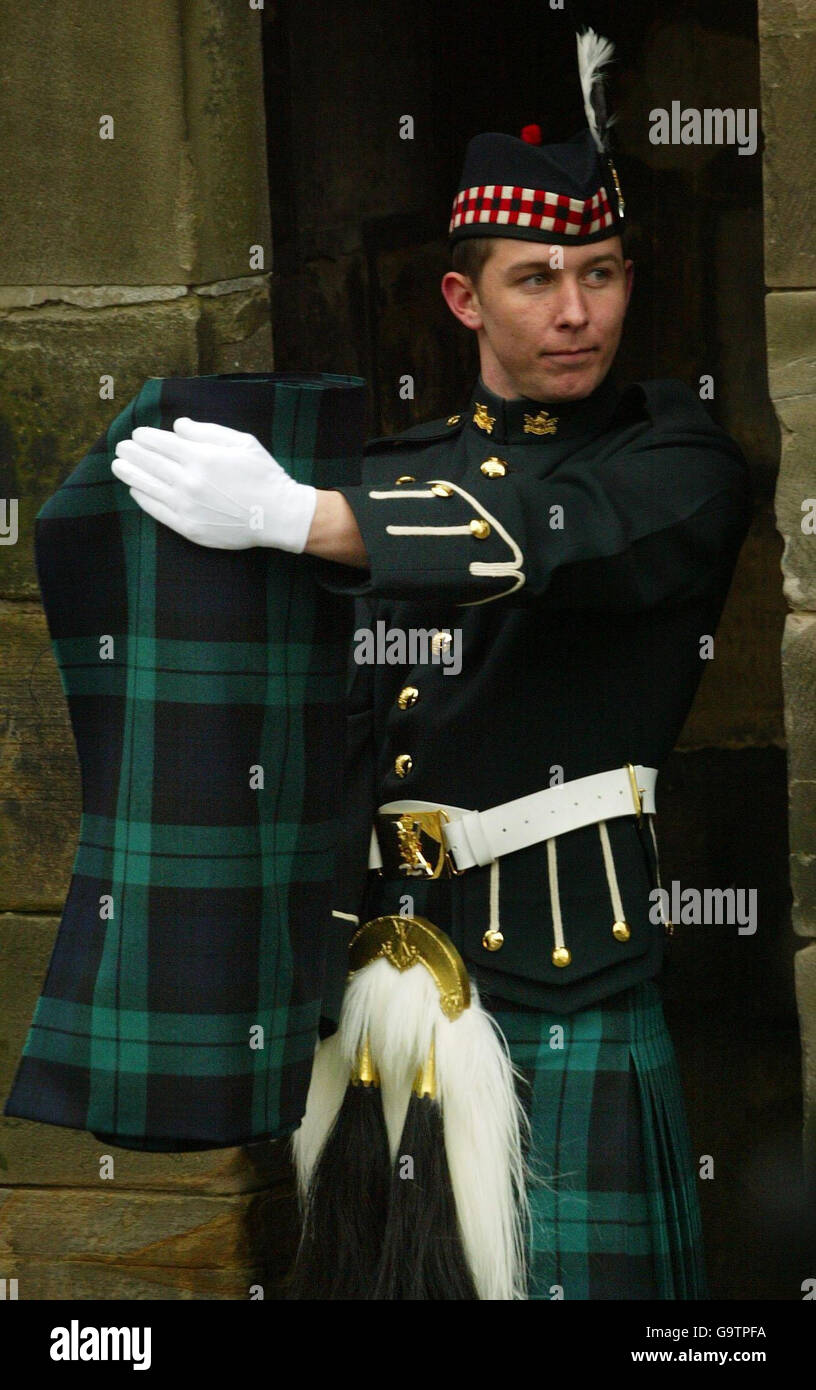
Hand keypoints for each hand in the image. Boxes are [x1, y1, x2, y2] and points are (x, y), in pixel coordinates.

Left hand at [110, 418, 317, 551]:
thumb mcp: (242, 443)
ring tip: (119, 466)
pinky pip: (157, 511)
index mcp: (202, 457)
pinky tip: (136, 491)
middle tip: (121, 447)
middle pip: (150, 463)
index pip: (162, 443)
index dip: (146, 437)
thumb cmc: (264, 476)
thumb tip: (177, 426)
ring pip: (148, 486)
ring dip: (130, 474)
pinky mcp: (188, 527)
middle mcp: (189, 481)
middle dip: (133, 452)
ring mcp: (186, 506)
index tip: (138, 434)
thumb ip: (207, 432)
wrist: (278, 516)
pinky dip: (143, 498)